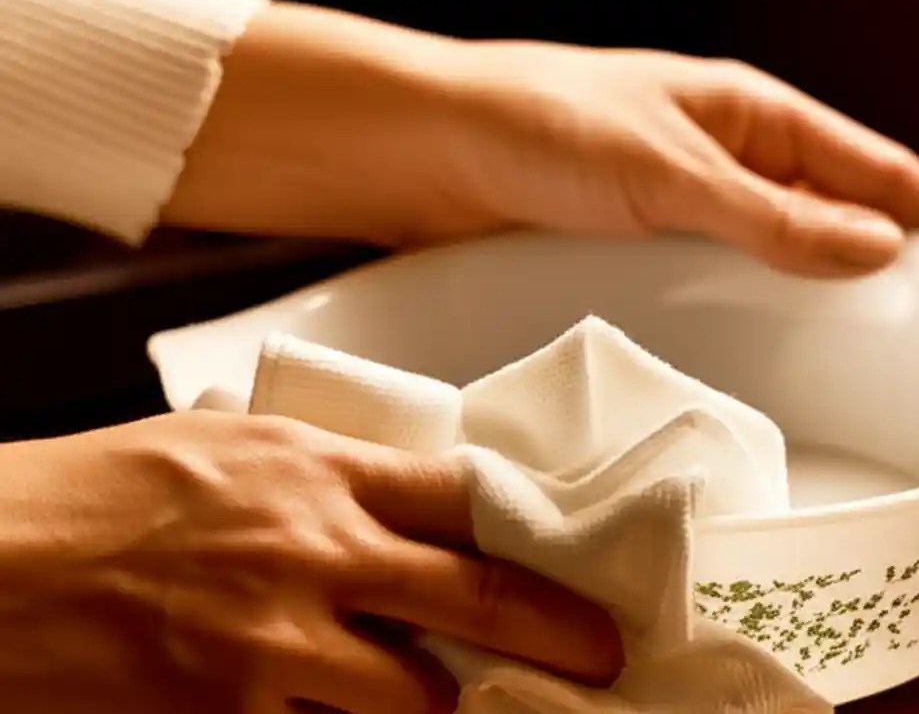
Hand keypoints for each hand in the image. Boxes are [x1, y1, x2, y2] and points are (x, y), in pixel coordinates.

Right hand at [0, 411, 622, 713]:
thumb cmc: (99, 494)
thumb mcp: (224, 448)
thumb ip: (320, 469)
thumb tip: (401, 493)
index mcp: (315, 472)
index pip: (466, 496)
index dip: (536, 533)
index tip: (577, 561)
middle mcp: (312, 557)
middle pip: (477, 598)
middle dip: (556, 635)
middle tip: (601, 657)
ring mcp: (273, 649)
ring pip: (415, 700)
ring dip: (444, 707)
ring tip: (465, 705)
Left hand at [163, 2, 918, 277]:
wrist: (420, 148)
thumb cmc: (533, 125)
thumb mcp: (666, 171)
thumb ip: (770, 213)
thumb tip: (874, 246)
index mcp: (750, 113)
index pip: (877, 168)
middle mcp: (727, 155)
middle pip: (841, 212)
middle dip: (899, 263)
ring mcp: (685, 204)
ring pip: (785, 253)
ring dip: (828, 295)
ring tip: (873, 357)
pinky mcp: (641, 246)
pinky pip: (724, 282)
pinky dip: (761, 313)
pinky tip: (773, 351)